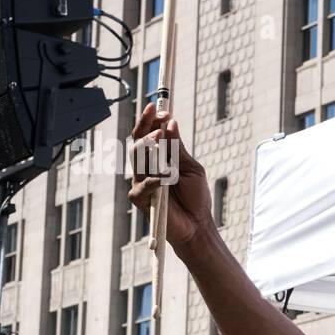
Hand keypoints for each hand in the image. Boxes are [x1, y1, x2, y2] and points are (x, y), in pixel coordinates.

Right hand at [128, 102, 215, 253]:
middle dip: (146, 125)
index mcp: (159, 159)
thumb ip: (179, 149)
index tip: (161, 109)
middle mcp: (147, 167)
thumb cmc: (195, 197)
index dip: (153, 121)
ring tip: (159, 135)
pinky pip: (143, 185)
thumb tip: (171, 123)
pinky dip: (154, 179)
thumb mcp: (191, 168)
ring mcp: (141, 182)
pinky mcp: (140, 198)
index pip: (150, 135)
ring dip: (149, 145)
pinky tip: (166, 176)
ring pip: (138, 158)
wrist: (197, 225)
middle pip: (139, 141)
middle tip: (154, 112)